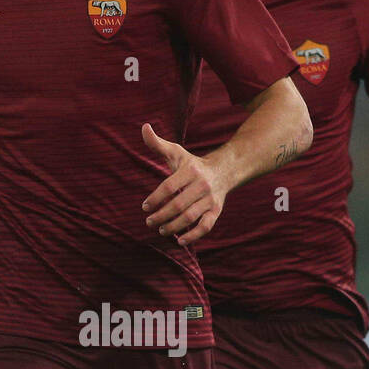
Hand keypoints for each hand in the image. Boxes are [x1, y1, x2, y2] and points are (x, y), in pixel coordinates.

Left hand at [140, 123, 226, 244]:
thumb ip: (157, 144)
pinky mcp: (216, 211)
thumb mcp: (176, 152)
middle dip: (161, 216)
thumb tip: (144, 127)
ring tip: (161, 230)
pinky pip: (206, 226)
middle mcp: (202, 185)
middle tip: (149, 222)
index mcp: (190, 170)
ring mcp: (210, 199)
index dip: (155, 198)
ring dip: (173, 226)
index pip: (169, 186)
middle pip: (178, 205)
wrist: (224, 170)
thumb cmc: (193, 164)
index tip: (144, 207)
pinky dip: (193, 236)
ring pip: (190, 217)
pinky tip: (180, 241)